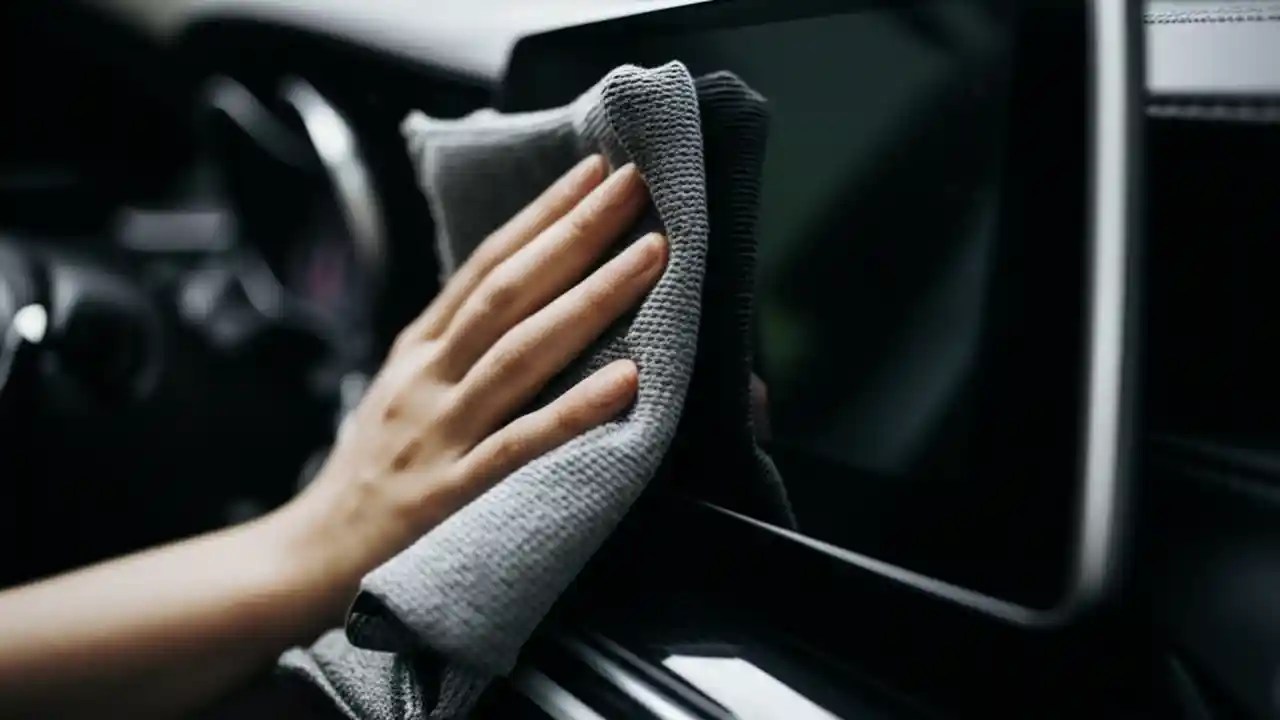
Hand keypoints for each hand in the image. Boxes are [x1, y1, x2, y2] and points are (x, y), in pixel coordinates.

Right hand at [280, 155, 664, 597]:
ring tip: (650, 254)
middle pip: (510, 289)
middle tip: (636, 183)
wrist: (307, 556)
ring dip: (591, 298)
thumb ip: (455, 347)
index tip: (595, 170)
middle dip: (576, 231)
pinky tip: (626, 381)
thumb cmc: (369, 473)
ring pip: (521, 352)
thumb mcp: (403, 391)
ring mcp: (440, 432)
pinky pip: (520, 445)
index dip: (543, 214)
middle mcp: (429, 377)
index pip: (487, 264)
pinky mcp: (451, 493)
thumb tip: (525, 300)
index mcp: (421, 349)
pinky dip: (573, 411)